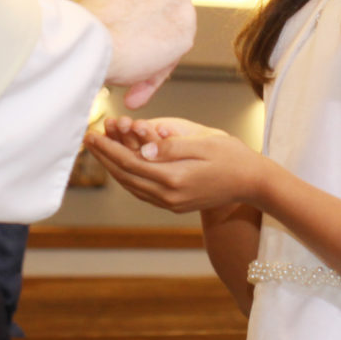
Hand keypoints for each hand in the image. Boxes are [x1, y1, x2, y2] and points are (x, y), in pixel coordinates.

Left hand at [77, 0, 194, 108]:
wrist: (96, 43)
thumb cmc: (118, 62)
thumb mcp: (145, 75)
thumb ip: (151, 74)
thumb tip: (135, 99)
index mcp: (187, 27)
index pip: (171, 23)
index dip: (151, 30)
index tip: (134, 36)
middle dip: (144, 8)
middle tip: (120, 22)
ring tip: (110, 8)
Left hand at [82, 117, 266, 215]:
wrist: (253, 183)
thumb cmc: (232, 156)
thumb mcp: (204, 144)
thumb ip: (172, 146)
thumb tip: (143, 148)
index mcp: (174, 178)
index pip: (131, 163)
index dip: (108, 149)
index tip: (92, 134)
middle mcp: (169, 196)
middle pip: (126, 176)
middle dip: (104, 158)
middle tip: (87, 140)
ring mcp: (172, 203)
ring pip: (132, 186)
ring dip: (113, 168)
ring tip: (99, 151)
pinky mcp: (175, 204)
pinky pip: (143, 192)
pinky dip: (127, 178)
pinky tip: (121, 167)